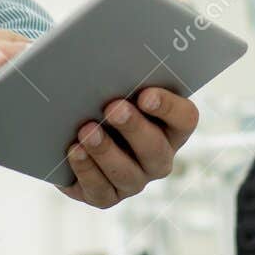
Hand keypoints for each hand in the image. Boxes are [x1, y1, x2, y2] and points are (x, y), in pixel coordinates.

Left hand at [58, 87, 198, 208]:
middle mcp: (158, 158)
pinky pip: (101, 190)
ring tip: (87, 130)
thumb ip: (123, 78)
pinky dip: (86, 170)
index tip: (146, 94)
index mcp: (171, 127)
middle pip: (155, 149)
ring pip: (128, 174)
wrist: (70, 132)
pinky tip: (75, 151)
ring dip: (106, 151)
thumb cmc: (101, 101)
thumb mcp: (116, 87)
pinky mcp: (107, 196)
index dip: (168, 107)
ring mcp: (134, 180)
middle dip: (134, 128)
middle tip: (113, 108)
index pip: (185, 118)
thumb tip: (109, 58)